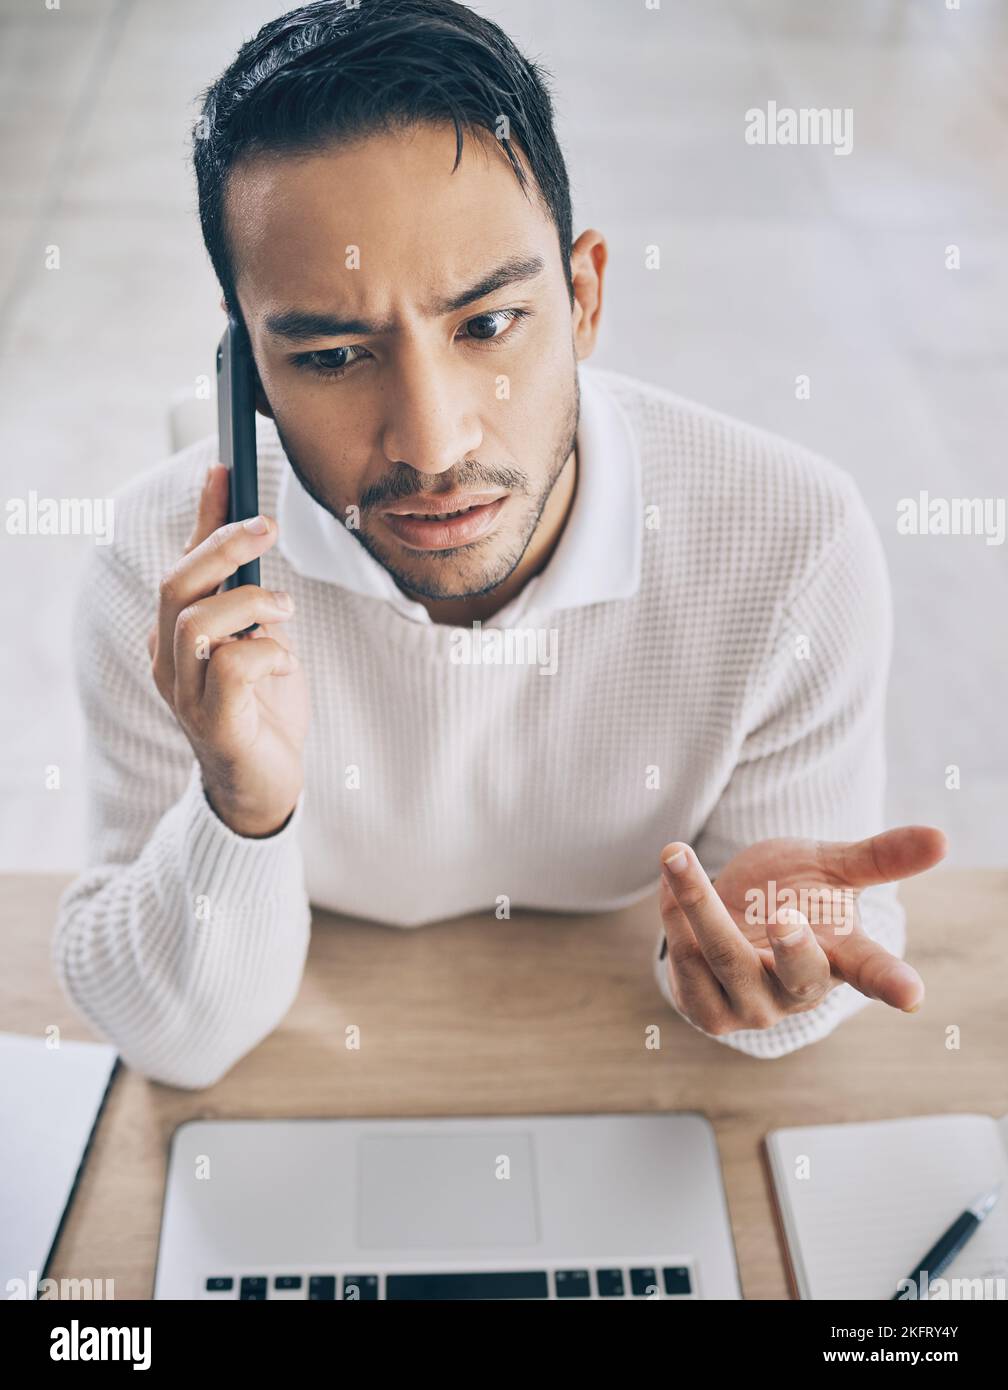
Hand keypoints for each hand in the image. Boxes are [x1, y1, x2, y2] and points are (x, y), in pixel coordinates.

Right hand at [148, 464, 308, 836]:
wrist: (267, 787)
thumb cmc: (264, 710)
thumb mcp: (260, 639)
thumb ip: (248, 594)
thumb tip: (252, 530)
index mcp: (174, 636)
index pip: (181, 562)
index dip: (203, 515)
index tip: (225, 467)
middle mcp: (167, 661)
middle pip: (177, 583)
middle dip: (223, 545)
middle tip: (267, 528)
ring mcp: (183, 694)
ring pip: (198, 621)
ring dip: (250, 604)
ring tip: (285, 614)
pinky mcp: (213, 723)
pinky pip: (232, 666)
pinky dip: (267, 653)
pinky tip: (284, 666)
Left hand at [658, 826, 947, 1034]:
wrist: (732, 919)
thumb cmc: (791, 896)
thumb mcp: (832, 870)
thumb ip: (879, 857)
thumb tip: (942, 837)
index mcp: (841, 960)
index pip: (873, 974)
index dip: (892, 983)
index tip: (913, 994)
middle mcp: (799, 992)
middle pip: (796, 974)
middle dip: (789, 947)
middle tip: (785, 913)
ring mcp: (751, 1006)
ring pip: (724, 958)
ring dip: (697, 902)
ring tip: (677, 854)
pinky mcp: (705, 1009)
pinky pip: (683, 958)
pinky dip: (672, 911)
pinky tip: (670, 878)